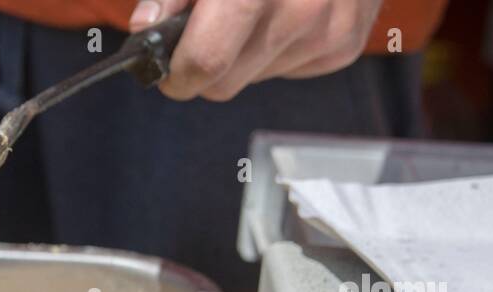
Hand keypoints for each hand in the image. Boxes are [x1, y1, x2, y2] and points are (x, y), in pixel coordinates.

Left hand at [130, 0, 382, 101]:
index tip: (165, 65)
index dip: (176, 72)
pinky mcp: (346, 43)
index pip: (206, 61)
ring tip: (256, 5)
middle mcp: (300, 9)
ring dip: (244, 53)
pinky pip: (288, 68)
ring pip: (255, 77)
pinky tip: (285, 9)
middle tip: (205, 28)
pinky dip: (277, 47)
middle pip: (225, 83)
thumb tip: (146, 27)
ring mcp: (328, 30)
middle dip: (205, 65)